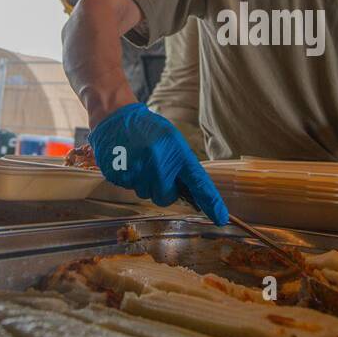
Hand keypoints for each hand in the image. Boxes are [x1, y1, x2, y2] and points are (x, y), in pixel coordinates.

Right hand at [88, 103, 227, 223]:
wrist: (116, 118)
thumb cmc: (149, 129)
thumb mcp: (172, 141)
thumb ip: (182, 165)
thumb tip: (192, 193)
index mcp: (177, 153)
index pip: (199, 183)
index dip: (211, 202)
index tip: (221, 218)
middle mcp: (159, 164)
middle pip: (167, 198)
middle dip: (164, 189)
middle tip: (157, 169)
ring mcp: (138, 171)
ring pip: (147, 195)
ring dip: (146, 184)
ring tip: (140, 161)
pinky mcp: (120, 176)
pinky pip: (130, 189)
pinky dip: (131, 179)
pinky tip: (128, 162)